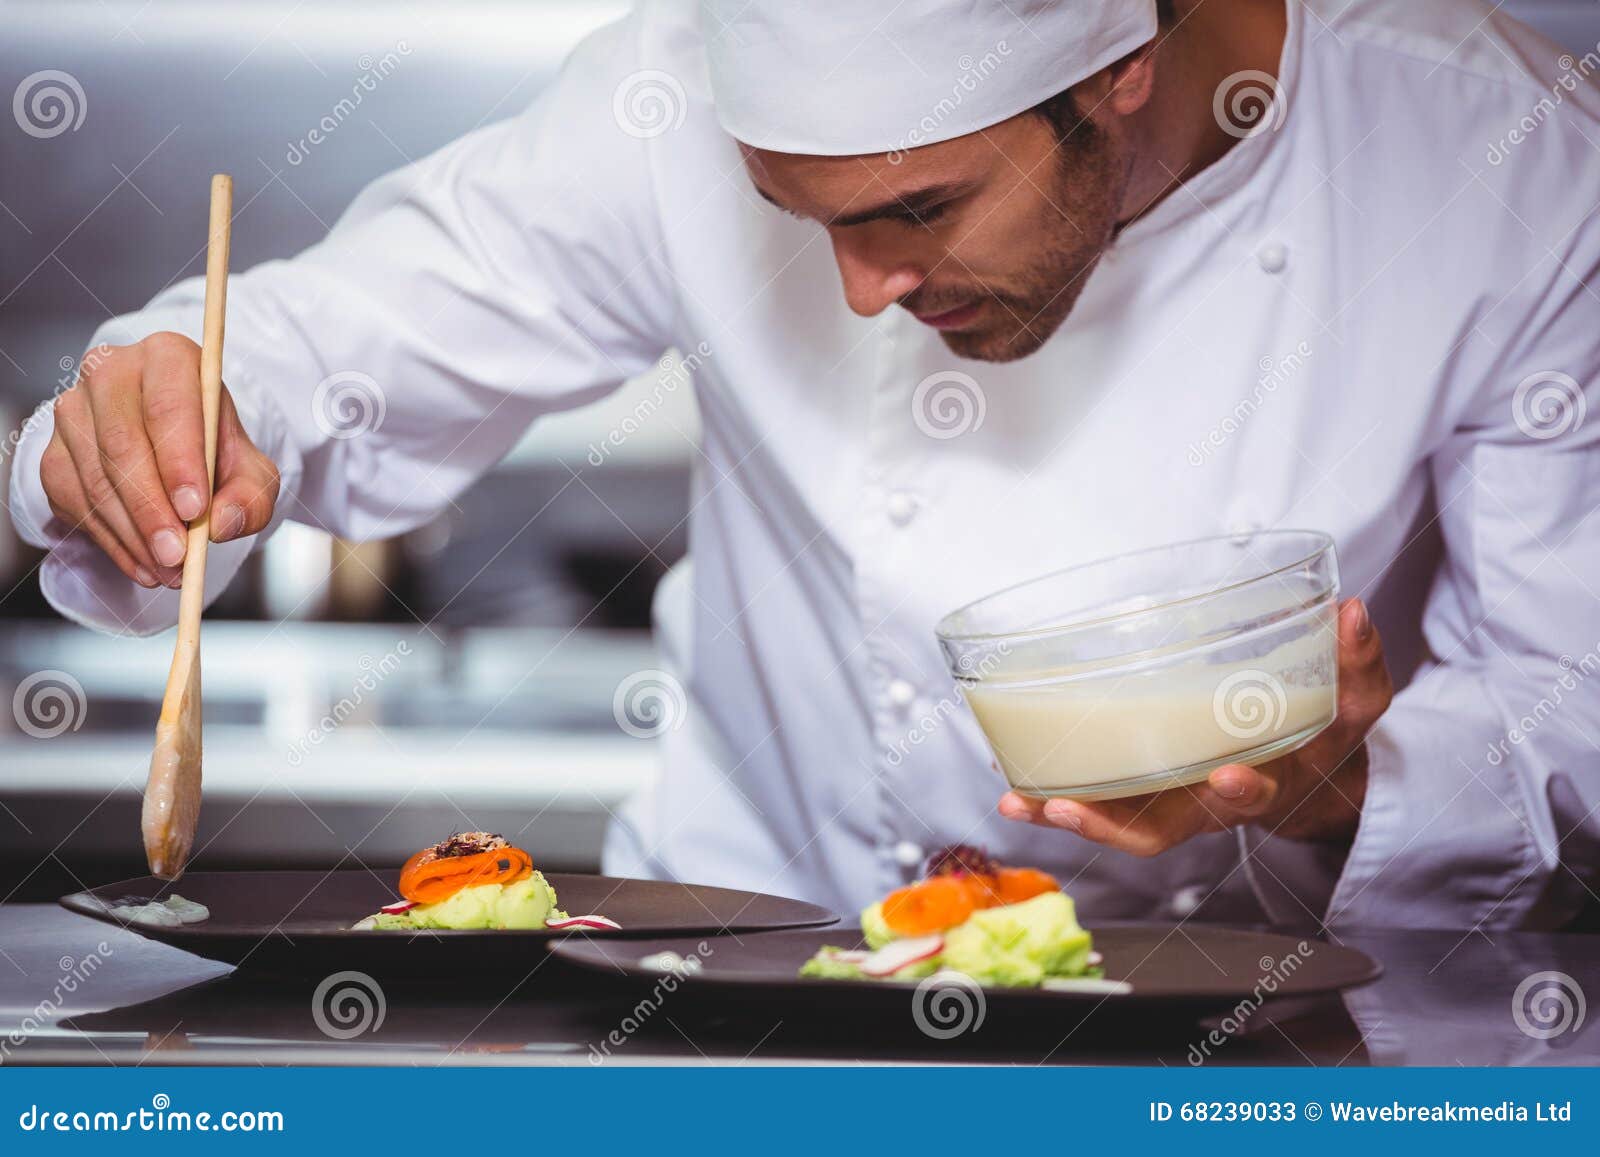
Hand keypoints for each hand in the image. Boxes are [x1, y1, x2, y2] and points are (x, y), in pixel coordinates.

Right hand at [40, 332, 279, 587]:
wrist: (173, 450)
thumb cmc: (214, 451)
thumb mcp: (252, 471)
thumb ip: (252, 496)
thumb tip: (224, 523)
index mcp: (169, 359)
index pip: (169, 405)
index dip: (180, 459)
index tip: (195, 508)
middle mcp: (112, 373)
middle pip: (123, 444)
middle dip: (153, 509)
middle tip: (179, 555)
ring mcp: (74, 412)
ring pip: (97, 479)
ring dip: (135, 534)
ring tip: (172, 570)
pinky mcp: (54, 453)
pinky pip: (76, 504)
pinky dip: (113, 543)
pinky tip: (145, 565)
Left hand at [998, 597, 1392, 852]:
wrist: (1304, 779)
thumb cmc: (1319, 736)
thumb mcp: (1351, 703)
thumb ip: (1355, 665)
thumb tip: (1352, 612)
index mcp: (1267, 785)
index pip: (1255, 795)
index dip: (1241, 790)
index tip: (1230, 775)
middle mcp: (1206, 807)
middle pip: (1159, 830)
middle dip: (1112, 823)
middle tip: (1070, 808)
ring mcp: (1168, 804)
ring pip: (1114, 823)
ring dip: (1066, 817)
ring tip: (1022, 801)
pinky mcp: (1140, 792)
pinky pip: (1096, 802)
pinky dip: (1052, 800)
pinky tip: (1014, 789)